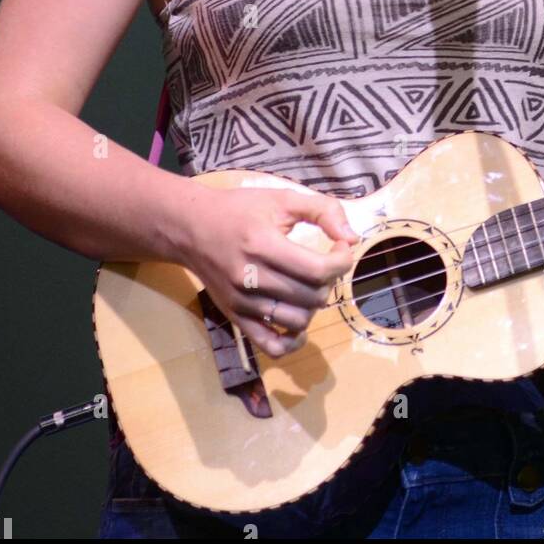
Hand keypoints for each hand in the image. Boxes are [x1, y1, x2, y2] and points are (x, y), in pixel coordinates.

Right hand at [181, 176, 358, 357]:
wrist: (191, 228)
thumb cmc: (239, 210)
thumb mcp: (281, 198)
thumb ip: (322, 211)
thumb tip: (352, 239)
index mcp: (262, 244)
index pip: (317, 269)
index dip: (342, 261)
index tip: (341, 248)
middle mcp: (251, 278)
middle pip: (312, 296)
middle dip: (330, 280)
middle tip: (324, 264)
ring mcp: (242, 303)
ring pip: (298, 321)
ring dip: (315, 305)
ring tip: (309, 285)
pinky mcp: (236, 318)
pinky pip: (271, 346)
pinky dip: (293, 342)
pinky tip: (300, 325)